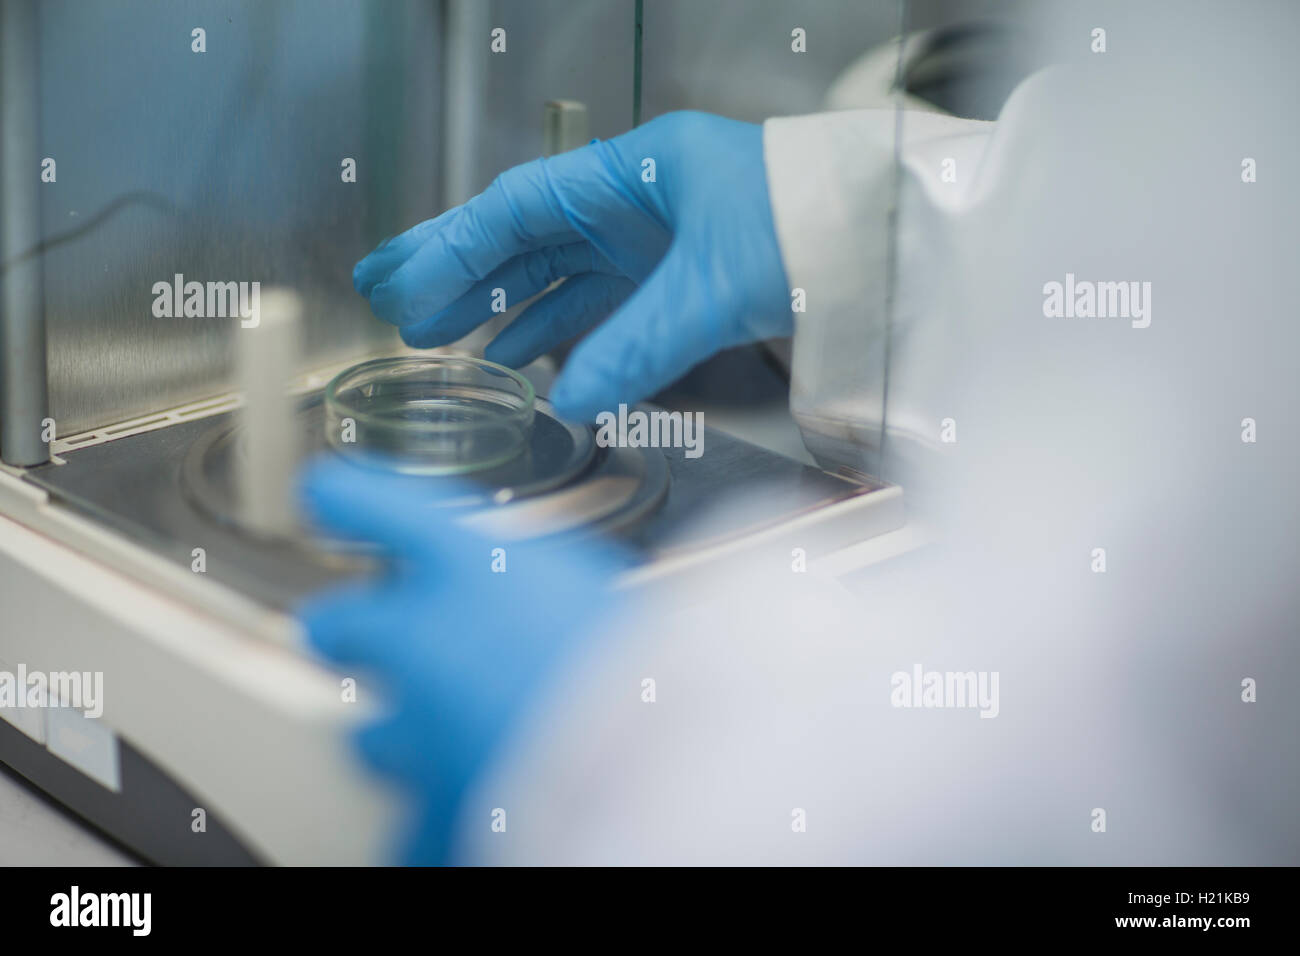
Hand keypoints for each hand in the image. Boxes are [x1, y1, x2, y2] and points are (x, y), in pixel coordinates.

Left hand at [296, 457, 625, 863]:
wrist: (660, 759)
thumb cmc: (655, 664)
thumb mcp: (611, 595)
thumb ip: (554, 593)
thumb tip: (549, 605)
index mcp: (473, 565)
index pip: (382, 509)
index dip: (348, 499)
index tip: (326, 493)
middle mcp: (423, 637)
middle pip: (340, 624)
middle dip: (348, 631)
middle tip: (355, 633)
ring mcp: (416, 727)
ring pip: (369, 734)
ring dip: (399, 732)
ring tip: (436, 735)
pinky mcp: (430, 806)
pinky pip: (406, 826)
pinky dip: (428, 819)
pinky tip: (455, 813)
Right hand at [352, 111, 791, 420]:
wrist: (886, 238)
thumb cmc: (812, 229)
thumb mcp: (715, 286)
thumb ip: (638, 345)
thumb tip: (572, 400)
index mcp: (634, 173)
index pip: (519, 209)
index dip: (454, 249)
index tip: (404, 287)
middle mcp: (634, 202)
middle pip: (525, 237)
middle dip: (458, 272)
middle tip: (393, 304)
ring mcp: (654, 241)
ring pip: (558, 273)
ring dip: (502, 308)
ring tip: (444, 342)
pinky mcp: (678, 280)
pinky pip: (600, 304)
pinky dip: (560, 330)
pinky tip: (525, 356)